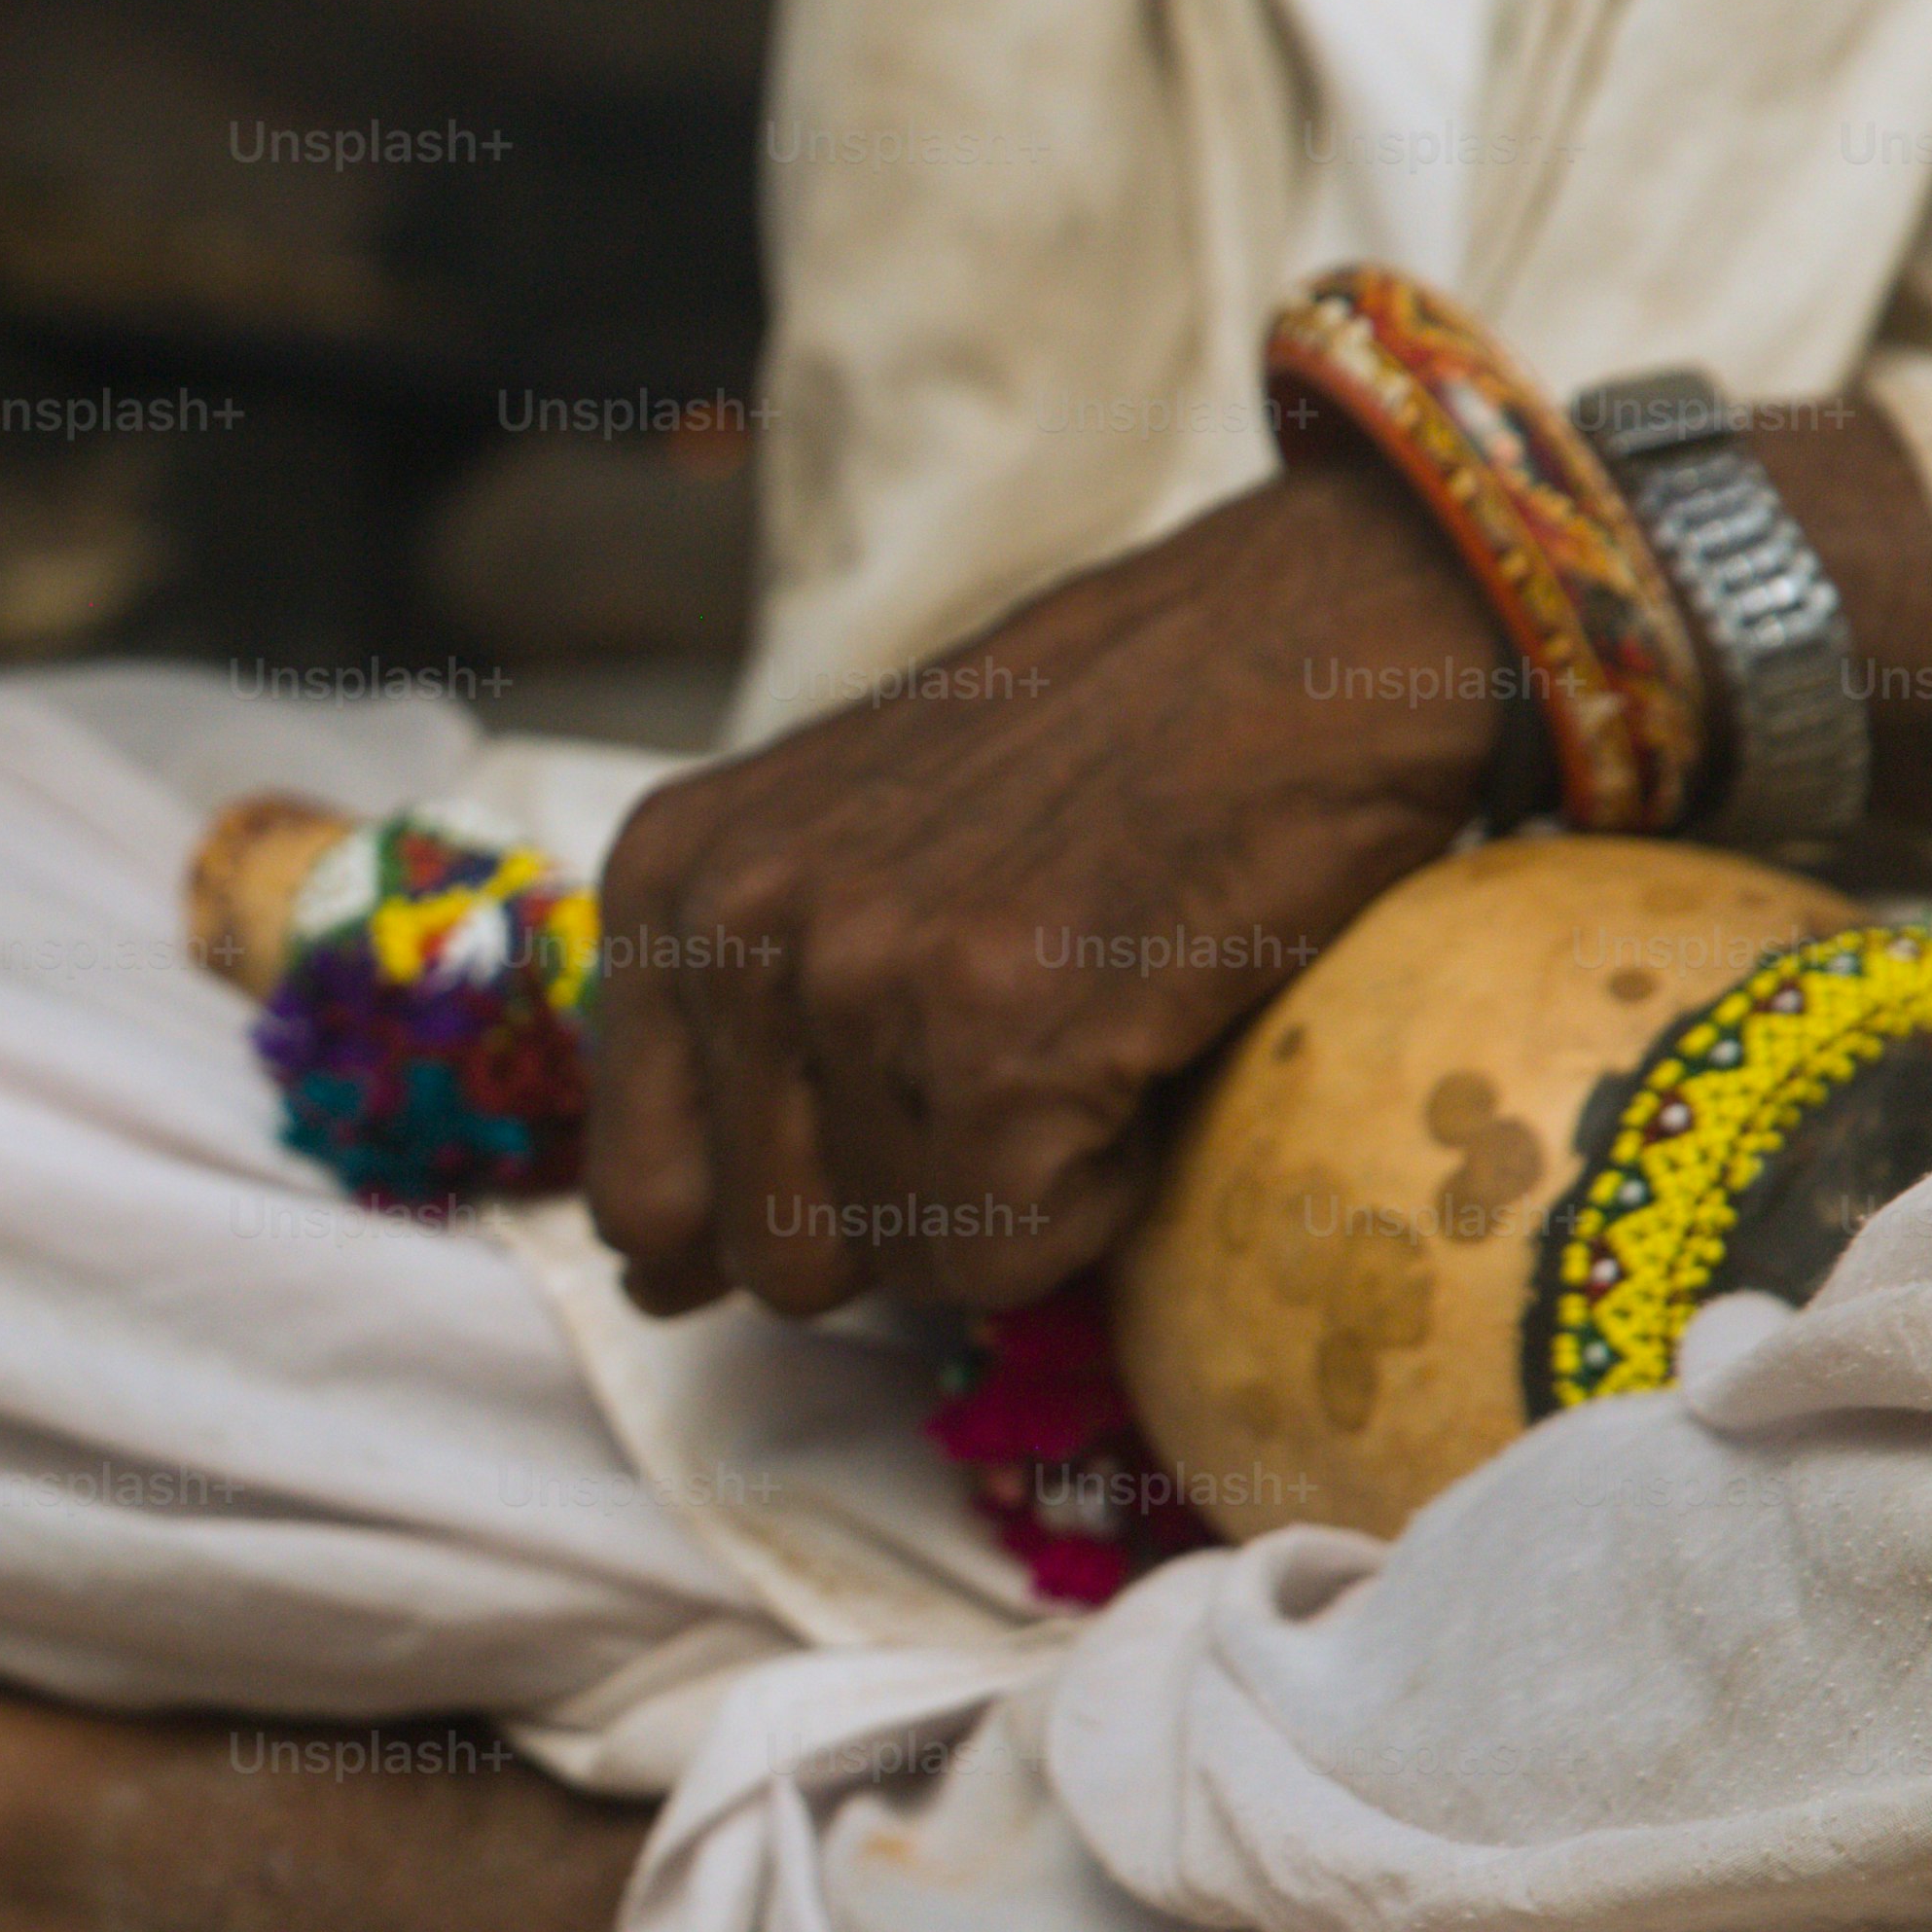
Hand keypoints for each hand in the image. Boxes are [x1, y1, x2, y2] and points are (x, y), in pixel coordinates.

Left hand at [584, 456, 1526, 1317]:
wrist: (1295, 643)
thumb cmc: (1091, 768)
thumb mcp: (847, 868)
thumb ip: (737, 1055)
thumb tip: (656, 1289)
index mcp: (667, 883)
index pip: (635, 1197)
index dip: (774, 1214)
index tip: (891, 1133)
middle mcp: (729, 925)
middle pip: (763, 1261)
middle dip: (901, 1219)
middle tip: (1012, 1071)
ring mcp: (852, 976)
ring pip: (893, 1269)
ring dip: (1008, 1205)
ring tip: (1076, 1040)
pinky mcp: (988, 1034)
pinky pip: (1005, 1256)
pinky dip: (1100, 1199)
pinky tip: (1134, 1050)